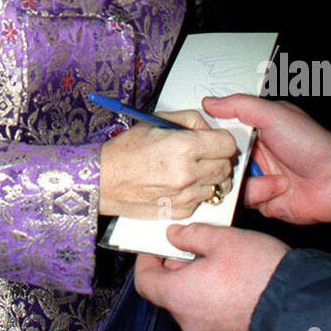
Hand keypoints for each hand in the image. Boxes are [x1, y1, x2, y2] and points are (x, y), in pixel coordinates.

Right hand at [99, 110, 237, 220]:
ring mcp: (185, 195)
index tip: (215, 141)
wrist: (104, 180)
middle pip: (226, 166)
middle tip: (204, 155)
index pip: (227, 144)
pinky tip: (181, 185)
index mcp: (184, 146)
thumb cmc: (125, 150)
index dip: (222, 140)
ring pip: (218, 186)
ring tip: (192, 170)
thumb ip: (190, 119)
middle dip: (218, 159)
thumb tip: (208, 128)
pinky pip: (203, 201)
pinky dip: (197, 193)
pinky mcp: (180, 211)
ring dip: (210, 177)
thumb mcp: (157, 121)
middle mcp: (188, 173)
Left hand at [134, 224, 289, 330]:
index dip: (147, 261)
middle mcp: (189, 322)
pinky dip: (217, 303)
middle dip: (178, 270)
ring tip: (223, 264)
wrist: (301, 309)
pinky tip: (237, 286)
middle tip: (197, 248)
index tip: (156, 247)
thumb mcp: (223, 239)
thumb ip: (192, 235)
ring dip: (199, 286)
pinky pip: (213, 319)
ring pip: (193, 306)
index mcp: (179, 296)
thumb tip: (174, 236)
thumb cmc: (259, 272)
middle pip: (170, 294)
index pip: (145, 282)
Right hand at [202, 94, 330, 229]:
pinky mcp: (260, 199)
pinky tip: (278, 188)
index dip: (211, 132)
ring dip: (248, 179)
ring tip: (273, 176)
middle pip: (219, 157)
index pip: (220, 128)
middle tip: (239, 159)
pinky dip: (258, 194)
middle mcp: (252, 152)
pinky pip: (241, 199)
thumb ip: (240, 105)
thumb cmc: (312, 144)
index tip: (203, 135)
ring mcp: (255, 176)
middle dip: (225, 160)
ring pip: (226, 180)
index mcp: (254, 128)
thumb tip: (210, 102)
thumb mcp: (274, 114)